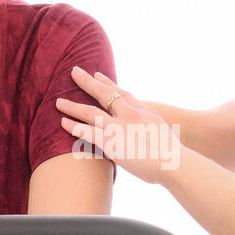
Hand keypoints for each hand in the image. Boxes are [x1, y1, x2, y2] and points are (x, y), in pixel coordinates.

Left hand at [56, 66, 185, 184]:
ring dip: (73, 106)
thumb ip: (152, 133)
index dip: (108, 83)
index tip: (98, 75)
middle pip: (104, 93)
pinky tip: (63, 123)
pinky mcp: (111, 141)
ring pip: (90, 112)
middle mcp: (130, 114)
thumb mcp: (165, 136)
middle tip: (74, 72)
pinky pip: (87, 132)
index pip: (123, 93)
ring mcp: (119, 126)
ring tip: (58, 102)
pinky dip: (74, 127)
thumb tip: (149, 140)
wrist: (175, 162)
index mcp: (144, 111)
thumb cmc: (174, 156)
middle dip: (87, 82)